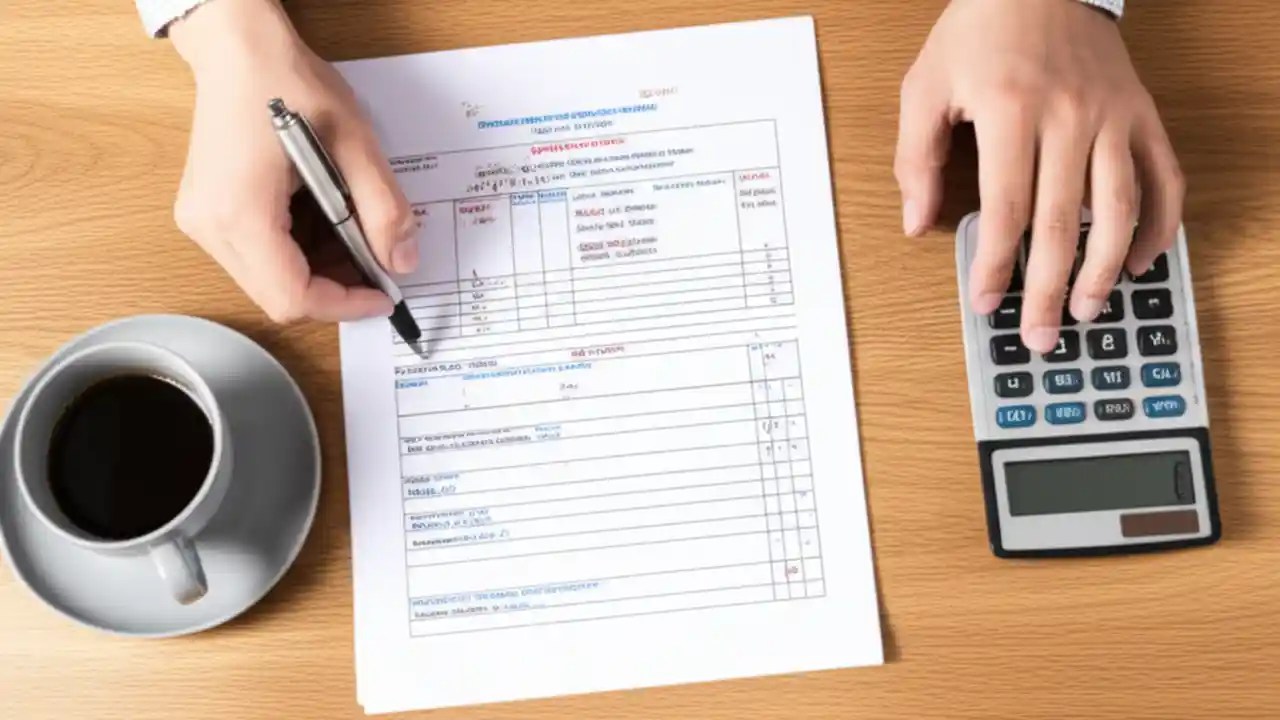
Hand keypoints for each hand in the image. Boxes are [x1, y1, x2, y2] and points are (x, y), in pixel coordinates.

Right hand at [170, 0, 416, 322]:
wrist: (237, 48)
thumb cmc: (287, 81)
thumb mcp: (353, 141)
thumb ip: (382, 207)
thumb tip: (402, 262)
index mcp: (240, 212)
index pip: (292, 296)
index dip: (345, 304)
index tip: (384, 293)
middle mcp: (211, 227)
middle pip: (279, 296)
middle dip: (336, 287)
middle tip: (376, 260)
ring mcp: (203, 222)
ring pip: (270, 281)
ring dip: (320, 269)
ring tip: (354, 231)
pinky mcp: (208, 215)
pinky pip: (259, 257)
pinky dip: (300, 251)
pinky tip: (324, 220)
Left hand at [895, 0, 1184, 352]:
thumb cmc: (978, 32)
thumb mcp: (925, 86)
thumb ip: (915, 158)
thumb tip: (916, 224)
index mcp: (1011, 111)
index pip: (1006, 210)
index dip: (995, 265)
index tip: (985, 302)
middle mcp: (1069, 116)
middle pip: (1063, 222)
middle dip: (1049, 288)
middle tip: (1040, 335)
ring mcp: (1113, 116)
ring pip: (1119, 208)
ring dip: (1104, 268)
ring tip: (1087, 310)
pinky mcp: (1142, 113)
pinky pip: (1164, 177)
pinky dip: (1159, 224)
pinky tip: (1140, 262)